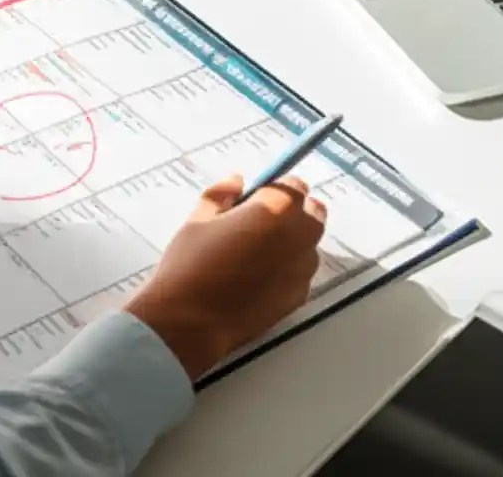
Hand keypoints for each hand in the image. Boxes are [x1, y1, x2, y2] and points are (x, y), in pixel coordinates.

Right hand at [123, 174, 325, 380]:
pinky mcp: (299, 296)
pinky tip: (258, 279)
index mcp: (274, 209)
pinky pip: (301, 271)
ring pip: (309, 244)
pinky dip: (288, 268)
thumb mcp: (197, 220)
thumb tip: (236, 181)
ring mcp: (303, 268)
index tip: (256, 197)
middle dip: (292, 211)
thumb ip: (221, 194)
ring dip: (292, 240)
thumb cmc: (190, 265)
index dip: (275, 188)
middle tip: (259, 224)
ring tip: (256, 254)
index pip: (294, 184)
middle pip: (312, 212)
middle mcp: (298, 235)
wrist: (191, 322)